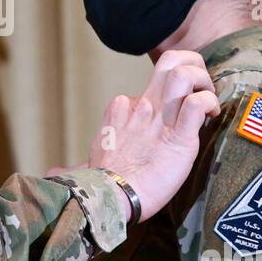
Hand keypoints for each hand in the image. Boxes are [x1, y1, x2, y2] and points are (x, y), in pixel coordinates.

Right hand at [87, 50, 219, 221]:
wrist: (110, 198)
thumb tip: (52, 172)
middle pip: (170, 62)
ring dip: (203, 81)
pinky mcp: (179, 136)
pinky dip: (209, 103)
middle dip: (192, 65)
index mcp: (121, 109)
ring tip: (208, 102)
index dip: (169, 96)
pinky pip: (198, 102)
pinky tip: (209, 118)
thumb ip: (75, 165)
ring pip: (185, 73)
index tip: (173, 116)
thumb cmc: (101, 185)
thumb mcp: (88, 164)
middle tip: (200, 89)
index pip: (150, 85)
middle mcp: (142, 107)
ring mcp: (160, 118)